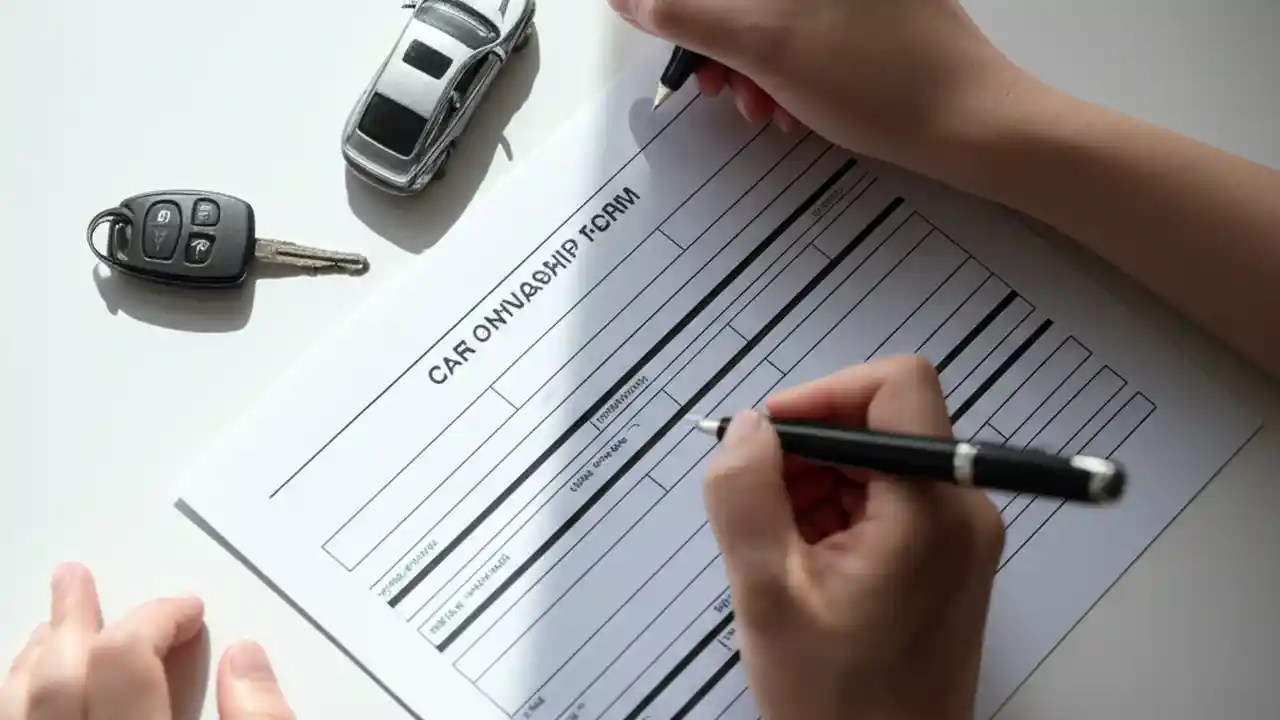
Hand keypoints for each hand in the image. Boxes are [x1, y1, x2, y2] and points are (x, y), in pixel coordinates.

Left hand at [1, 564, 294, 719]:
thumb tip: (245, 659)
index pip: (125, 661)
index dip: (156, 621)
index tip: (186, 610)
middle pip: (56, 680)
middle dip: (70, 622)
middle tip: (75, 581)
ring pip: (18, 712)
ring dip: (30, 662)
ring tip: (46, 630)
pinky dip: (17, 701)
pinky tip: (29, 690)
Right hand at [609, 0, 1029, 173]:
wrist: (970, 123)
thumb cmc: (873, 79)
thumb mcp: (762, 44)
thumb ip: (685, 12)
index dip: (683, 12)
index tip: (678, 51)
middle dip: (719, 41)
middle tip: (721, 89)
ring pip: (770, 15)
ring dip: (750, 64)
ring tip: (765, 110)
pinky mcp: (872, 12)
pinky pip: (805, 29)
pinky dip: (787, 68)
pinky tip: (794, 108)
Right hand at [702, 356, 1003, 719]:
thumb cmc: (836, 701)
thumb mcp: (766, 595)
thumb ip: (745, 496)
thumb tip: (748, 427)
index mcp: (931, 511)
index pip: (896, 385)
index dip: (822, 394)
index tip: (768, 435)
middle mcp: (962, 511)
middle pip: (884, 421)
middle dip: (810, 449)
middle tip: (760, 504)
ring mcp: (959, 536)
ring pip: (881, 459)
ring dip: (818, 482)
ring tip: (780, 546)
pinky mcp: (947, 558)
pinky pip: (889, 498)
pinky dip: (839, 511)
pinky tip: (805, 561)